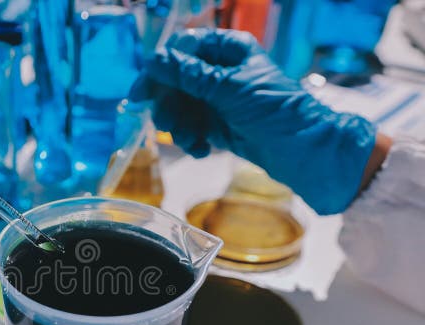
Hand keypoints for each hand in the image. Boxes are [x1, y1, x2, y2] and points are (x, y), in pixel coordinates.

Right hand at [129, 28, 376, 214]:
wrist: (305, 152)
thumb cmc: (275, 112)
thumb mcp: (228, 89)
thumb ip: (188, 74)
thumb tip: (153, 60)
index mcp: (228, 49)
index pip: (181, 50)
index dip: (159, 71)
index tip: (141, 95)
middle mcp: (221, 71)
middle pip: (175, 82)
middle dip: (169, 105)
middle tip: (167, 125)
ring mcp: (219, 99)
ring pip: (180, 107)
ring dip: (180, 127)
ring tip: (193, 143)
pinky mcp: (220, 124)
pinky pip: (192, 127)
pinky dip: (193, 139)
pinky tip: (203, 150)